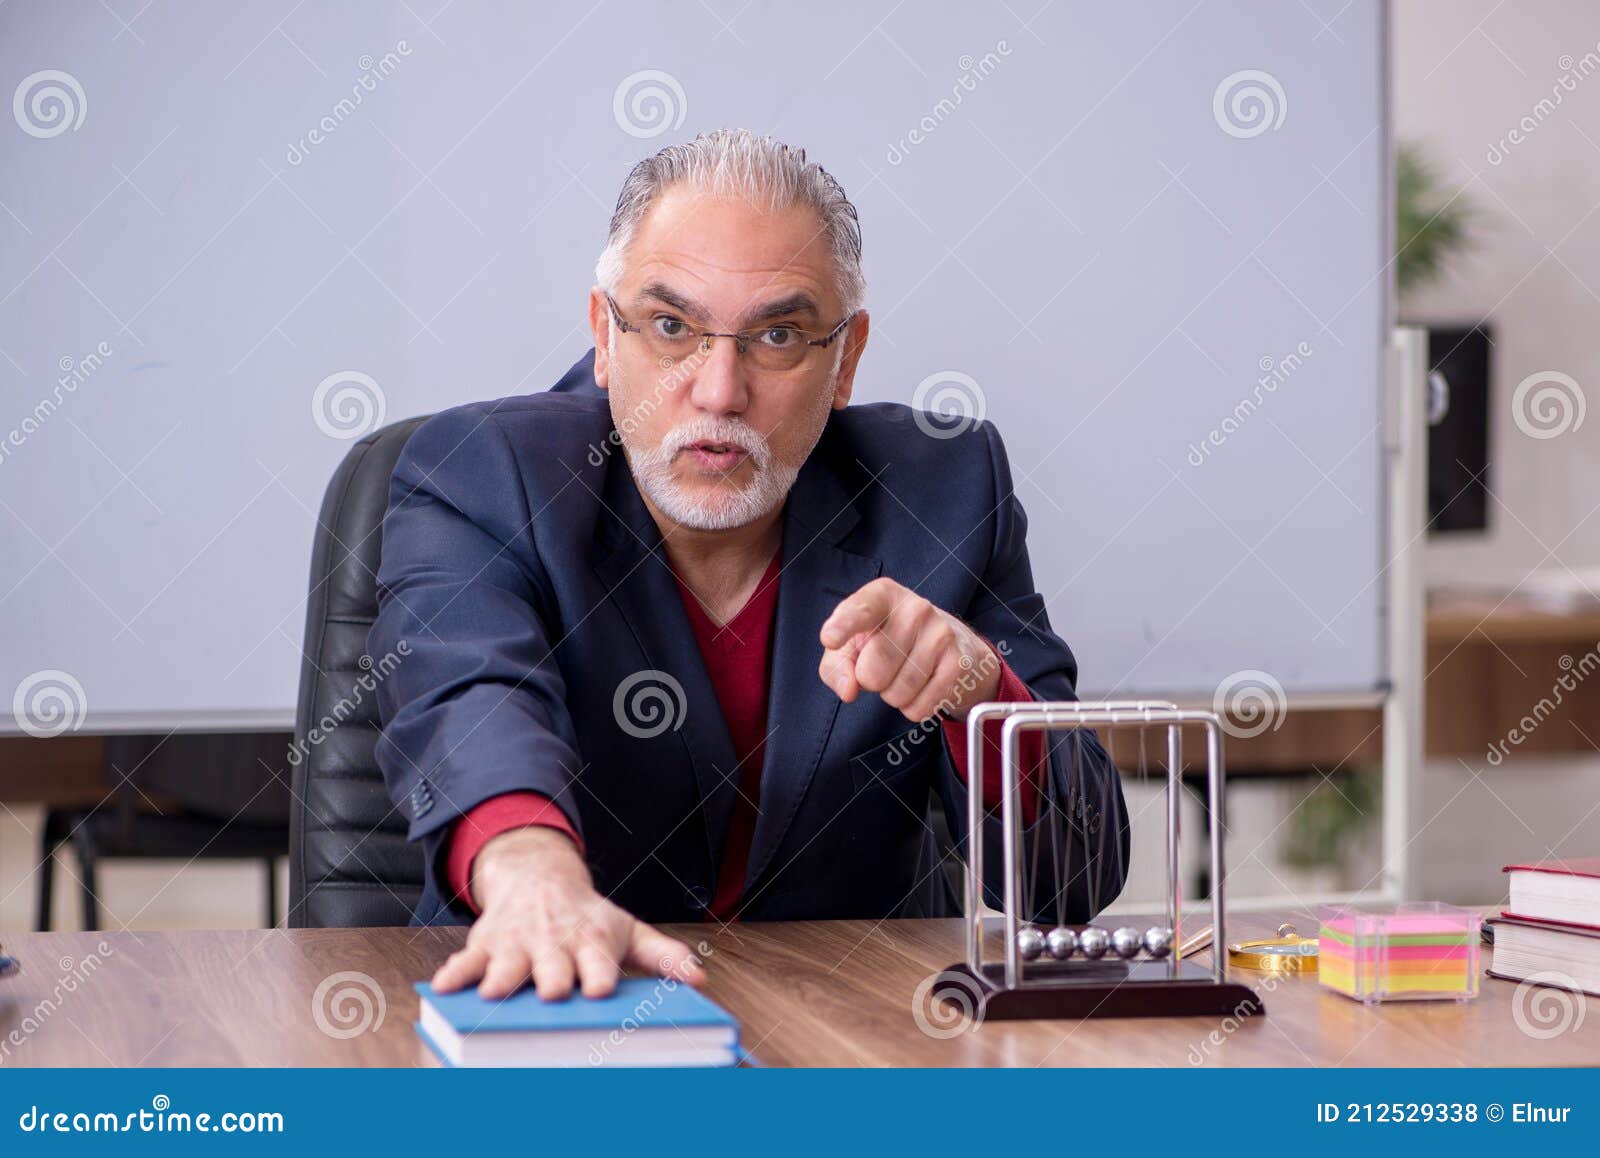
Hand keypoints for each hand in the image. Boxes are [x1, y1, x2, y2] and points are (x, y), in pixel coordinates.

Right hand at [430, 826, 705, 1000]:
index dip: (599, 974)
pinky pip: (467, 960)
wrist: (539, 877)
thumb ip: (663, 956)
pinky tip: (445, 986)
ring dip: (502, 977)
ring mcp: (517, 944)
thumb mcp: (628, 930)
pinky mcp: (485, 945)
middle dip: (552, 978)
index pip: (598, 960)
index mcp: (591, 942)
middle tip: (551, 992)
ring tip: (495, 992)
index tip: (601, 989)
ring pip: (508, 963)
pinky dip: (455, 973)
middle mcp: (553, 944)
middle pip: (552, 965)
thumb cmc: (587, 917)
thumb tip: (699, 979)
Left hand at [818, 576, 1000, 722]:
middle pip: (872, 672)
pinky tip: (922, 686)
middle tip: (882, 666)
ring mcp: (941, 635)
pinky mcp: (958, 664)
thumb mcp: (853, 644)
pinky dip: (913, 707)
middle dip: (870, 681)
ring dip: (892, 695)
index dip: (843, 626)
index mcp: (882, 595)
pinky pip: (919, 707)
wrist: (950, 643)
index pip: (861, 610)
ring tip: (903, 673)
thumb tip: (849, 690)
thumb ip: (837, 666)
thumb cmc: (887, 640)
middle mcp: (915, 608)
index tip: (830, 638)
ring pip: (896, 694)